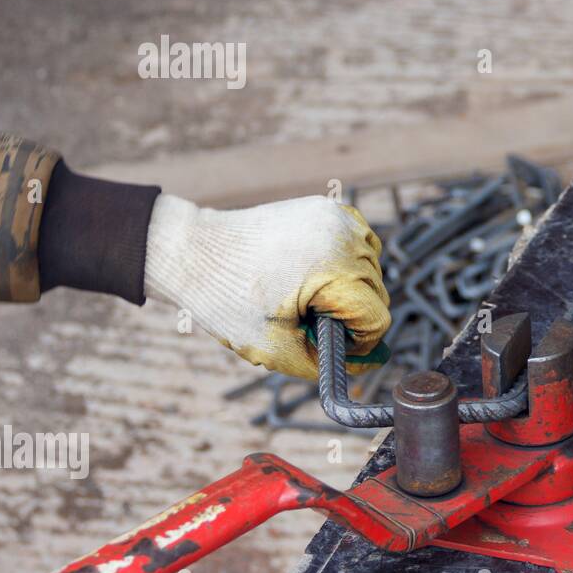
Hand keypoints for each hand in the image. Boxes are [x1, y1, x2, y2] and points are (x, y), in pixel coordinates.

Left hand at [143, 194, 390, 379]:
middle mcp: (345, 239)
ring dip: (351, 289)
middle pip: (377, 294)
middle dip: (350, 315)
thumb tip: (369, 361)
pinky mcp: (329, 209)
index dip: (356, 342)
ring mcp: (339, 219)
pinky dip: (347, 262)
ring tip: (308, 293)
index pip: (377, 318)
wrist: (194, 250)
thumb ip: (327, 362)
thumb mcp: (276, 348)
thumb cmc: (228, 299)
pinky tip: (317, 271)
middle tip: (306, 317)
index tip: (324, 340)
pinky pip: (360, 244)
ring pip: (372, 269)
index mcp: (335, 272)